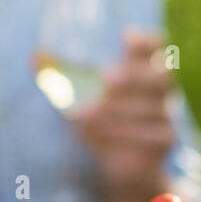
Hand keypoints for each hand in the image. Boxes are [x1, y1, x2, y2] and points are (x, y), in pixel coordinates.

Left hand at [73, 27, 174, 201]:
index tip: (126, 37)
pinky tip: (99, 137)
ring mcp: (166, 115)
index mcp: (142, 69)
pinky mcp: (165, 139)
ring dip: (117, 112)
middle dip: (136, 76)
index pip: (155, 47)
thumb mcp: (77, 97)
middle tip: (107, 81)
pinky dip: (125, 135)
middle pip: (162, 76)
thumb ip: (59, 76)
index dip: (146, 41)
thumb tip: (35, 57)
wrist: (121, 164)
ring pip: (153, 109)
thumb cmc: (100, 121)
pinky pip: (153, 135)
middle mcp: (159, 90)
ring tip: (84, 116)